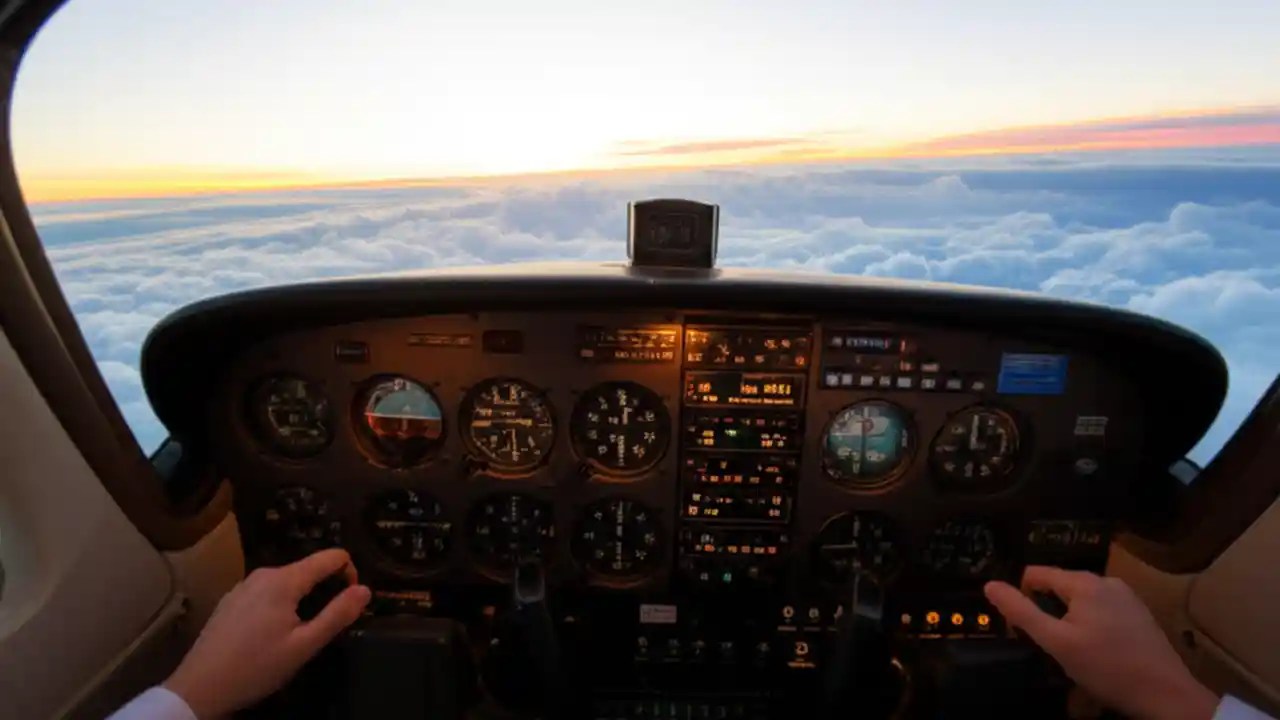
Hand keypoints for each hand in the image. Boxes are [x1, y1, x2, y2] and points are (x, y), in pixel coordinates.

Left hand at [164, 549, 371, 718]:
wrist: (200, 687)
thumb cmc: (257, 666)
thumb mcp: (305, 645)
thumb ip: (338, 614)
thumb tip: (365, 589)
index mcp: (284, 580)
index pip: (330, 557)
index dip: (349, 572)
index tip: (351, 600)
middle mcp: (263, 574)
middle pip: (307, 569)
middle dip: (324, 589)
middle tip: (325, 626)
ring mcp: (243, 586)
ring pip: (285, 582)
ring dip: (301, 599)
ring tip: (298, 633)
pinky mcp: (230, 600)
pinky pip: (265, 593)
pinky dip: (278, 605)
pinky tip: (270, 635)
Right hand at [985, 566, 1217, 719]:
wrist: (1165, 694)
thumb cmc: (1107, 668)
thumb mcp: (1056, 643)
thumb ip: (1021, 612)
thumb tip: (990, 585)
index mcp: (1084, 583)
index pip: (1036, 574)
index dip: (1021, 596)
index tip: (1020, 627)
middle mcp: (1107, 582)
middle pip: (1060, 587)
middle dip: (1048, 610)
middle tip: (1049, 645)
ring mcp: (1127, 597)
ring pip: (1082, 601)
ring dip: (1070, 620)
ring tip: (1074, 652)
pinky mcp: (1140, 615)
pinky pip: (1103, 611)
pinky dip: (1092, 625)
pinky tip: (1098, 652)